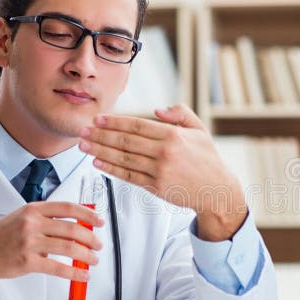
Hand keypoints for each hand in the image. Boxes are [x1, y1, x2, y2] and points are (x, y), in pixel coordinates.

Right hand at [0, 202, 102, 280]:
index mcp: (34, 210)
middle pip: (72, 229)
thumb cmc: (1, 235)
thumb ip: (48, 219)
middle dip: (90, 238)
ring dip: (86, 255)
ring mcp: (30, 242)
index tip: (98, 221)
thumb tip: (76, 226)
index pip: (68, 208)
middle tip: (97, 244)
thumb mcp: (23, 217)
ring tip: (92, 259)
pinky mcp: (27, 261)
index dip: (87, 214)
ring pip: (68, 248)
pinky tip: (82, 274)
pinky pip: (58, 268)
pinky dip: (74, 272)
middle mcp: (32, 224)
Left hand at [78, 104, 247, 240]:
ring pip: (124, 159)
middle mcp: (164, 152)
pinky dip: (111, 170)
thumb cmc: (207, 159)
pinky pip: (129, 176)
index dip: (114, 122)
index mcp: (173, 135)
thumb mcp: (199, 130)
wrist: (216, 189)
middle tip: (83, 131)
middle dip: (101, 135)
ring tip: (84, 146)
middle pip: (126, 141)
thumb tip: (158, 110)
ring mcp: (159, 171)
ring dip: (100, 152)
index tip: (98, 119)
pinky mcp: (156, 187)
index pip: (137, 126)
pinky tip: (98, 164)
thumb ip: (180, 114)